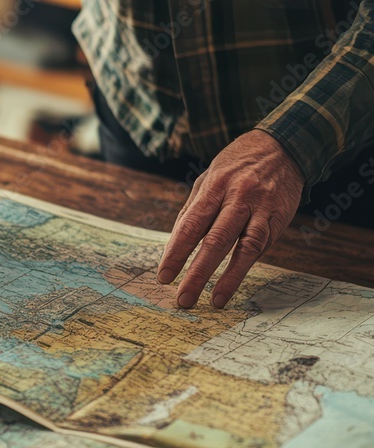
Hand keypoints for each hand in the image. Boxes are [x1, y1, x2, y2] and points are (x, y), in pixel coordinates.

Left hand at [157, 129, 304, 308]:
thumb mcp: (209, 178)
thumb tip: (175, 245)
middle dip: (198, 272)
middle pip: (215, 240)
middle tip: (184, 298)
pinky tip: (234, 282)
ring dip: (228, 278)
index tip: (165, 276)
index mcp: (214, 186)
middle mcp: (238, 197)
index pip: (191, 225)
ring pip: (243, 248)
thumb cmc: (237, 167)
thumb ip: (193, 211)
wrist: (282, 147)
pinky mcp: (278, 218)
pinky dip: (246, 265)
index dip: (176, 253)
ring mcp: (261, 208)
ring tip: (215, 300)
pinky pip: (261, 245)